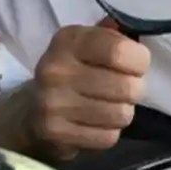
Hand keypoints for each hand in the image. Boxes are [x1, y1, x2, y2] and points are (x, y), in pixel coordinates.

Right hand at [28, 18, 149, 158]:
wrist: (30, 111)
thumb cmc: (70, 70)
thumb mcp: (85, 44)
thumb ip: (112, 37)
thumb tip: (135, 32)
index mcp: (68, 40)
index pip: (119, 51)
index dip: (139, 60)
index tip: (138, 65)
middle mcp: (56, 70)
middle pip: (126, 87)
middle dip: (135, 89)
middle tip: (125, 88)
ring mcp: (53, 104)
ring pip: (120, 114)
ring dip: (123, 112)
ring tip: (110, 105)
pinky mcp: (56, 134)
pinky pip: (108, 137)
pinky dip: (109, 132)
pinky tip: (95, 123)